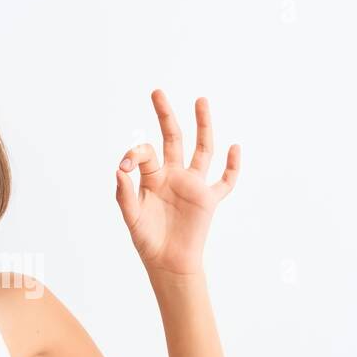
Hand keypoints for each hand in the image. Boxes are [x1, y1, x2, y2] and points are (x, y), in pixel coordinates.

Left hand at [115, 89, 239, 275]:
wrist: (168, 264)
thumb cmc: (148, 241)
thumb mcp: (131, 218)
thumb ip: (124, 194)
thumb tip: (121, 168)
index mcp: (151, 178)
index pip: (146, 154)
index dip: (136, 153)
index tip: (126, 166)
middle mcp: (173, 176)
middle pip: (173, 138)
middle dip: (165, 115)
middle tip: (156, 92)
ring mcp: (193, 185)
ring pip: (202, 149)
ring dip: (203, 125)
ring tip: (200, 100)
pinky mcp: (209, 199)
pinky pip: (225, 181)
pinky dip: (233, 166)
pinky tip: (235, 148)